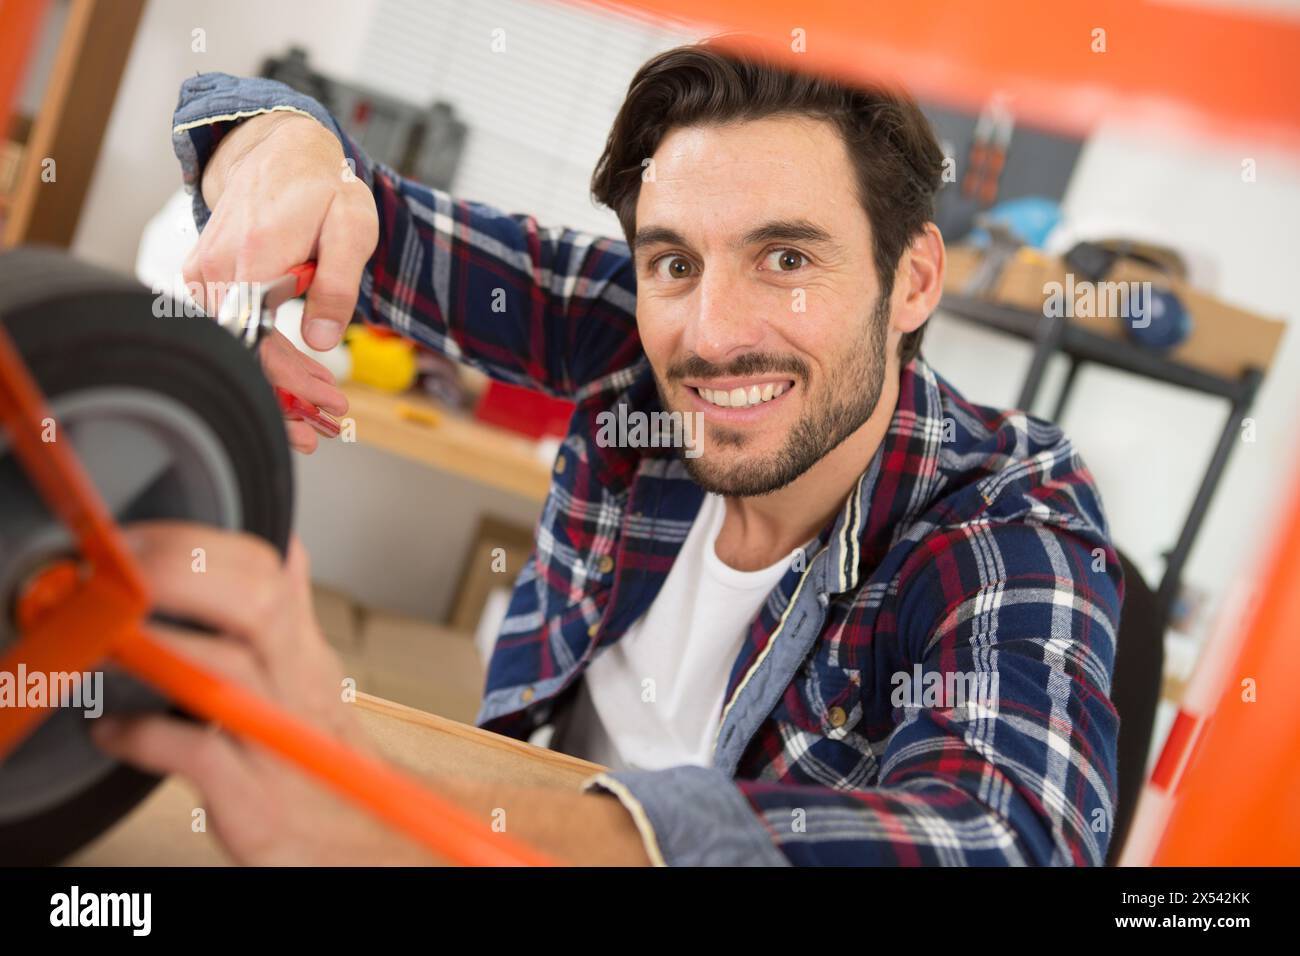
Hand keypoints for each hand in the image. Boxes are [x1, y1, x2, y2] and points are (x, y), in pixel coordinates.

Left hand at [93, 522, 436, 865]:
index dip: (197, 544)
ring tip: (103, 641)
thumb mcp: (314, 674)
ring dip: (154, 647)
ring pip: (227, 672)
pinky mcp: (257, 801)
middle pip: (257, 604)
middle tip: (118, 573)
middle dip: (179, 573)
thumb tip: (289, 547)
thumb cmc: (321, 754)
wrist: (364, 835)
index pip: (266, 570)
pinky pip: (198, 755)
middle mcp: (296, 686)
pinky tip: (111, 731)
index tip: (135, 540)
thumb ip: (292, 612)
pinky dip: (145, 737)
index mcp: (303, 651)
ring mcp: (278, 741)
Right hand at [183, 112, 377, 450]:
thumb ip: (338, 285)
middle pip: (239, 353)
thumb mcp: (351, 229)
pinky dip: (262, 357)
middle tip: (324, 428)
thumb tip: (321, 343)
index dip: (286, 385)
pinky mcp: (206, 278)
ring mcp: (205, 273)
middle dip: (283, 396)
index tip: (322, 411)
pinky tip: (294, 377)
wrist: (282, 149)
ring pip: (234, 346)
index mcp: (251, 257)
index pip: (255, 342)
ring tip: (318, 409)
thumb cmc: (323, 187)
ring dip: (276, 381)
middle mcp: (216, 268)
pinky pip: (231, 329)